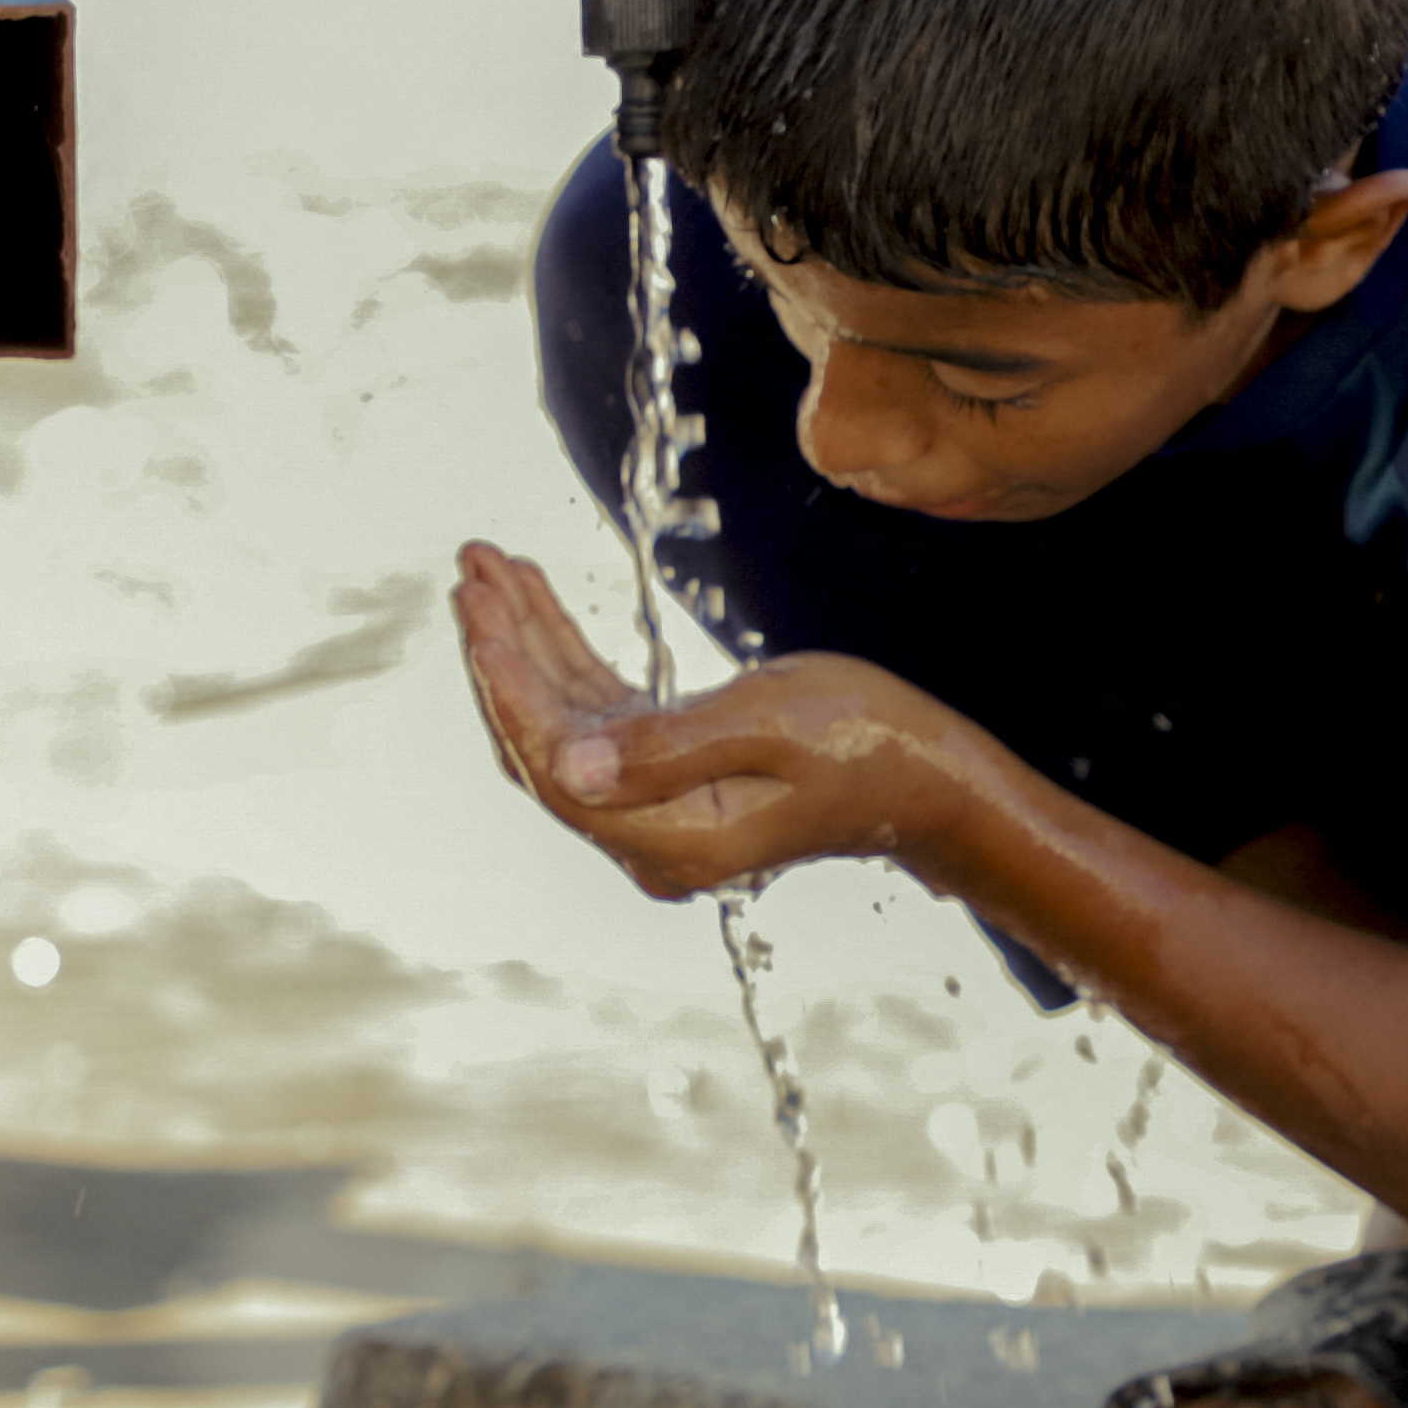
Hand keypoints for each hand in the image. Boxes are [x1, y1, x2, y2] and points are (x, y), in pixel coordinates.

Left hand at [449, 542, 982, 896]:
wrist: (935, 780)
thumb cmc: (871, 742)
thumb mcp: (773, 725)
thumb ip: (668, 746)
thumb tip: (569, 766)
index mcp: (673, 838)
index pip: (557, 762)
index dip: (510, 684)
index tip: (482, 607)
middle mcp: (652, 837)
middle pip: (544, 744)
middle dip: (501, 653)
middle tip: (472, 569)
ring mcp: (659, 811)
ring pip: (564, 726)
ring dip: (526, 647)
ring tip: (491, 569)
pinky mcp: (672, 778)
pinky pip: (599, 719)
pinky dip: (566, 658)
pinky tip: (539, 603)